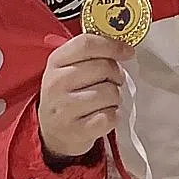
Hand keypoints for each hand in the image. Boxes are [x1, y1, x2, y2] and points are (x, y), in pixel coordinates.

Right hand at [38, 33, 134, 159]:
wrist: (51, 133)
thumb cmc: (67, 96)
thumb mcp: (67, 69)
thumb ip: (90, 54)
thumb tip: (123, 48)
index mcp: (56, 62)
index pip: (87, 44)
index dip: (112, 45)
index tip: (127, 51)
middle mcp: (57, 83)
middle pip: (104, 67)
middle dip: (116, 75)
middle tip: (112, 82)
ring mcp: (65, 108)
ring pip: (111, 93)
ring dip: (115, 98)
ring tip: (104, 102)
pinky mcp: (77, 130)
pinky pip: (111, 116)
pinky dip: (113, 116)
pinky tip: (102, 115)